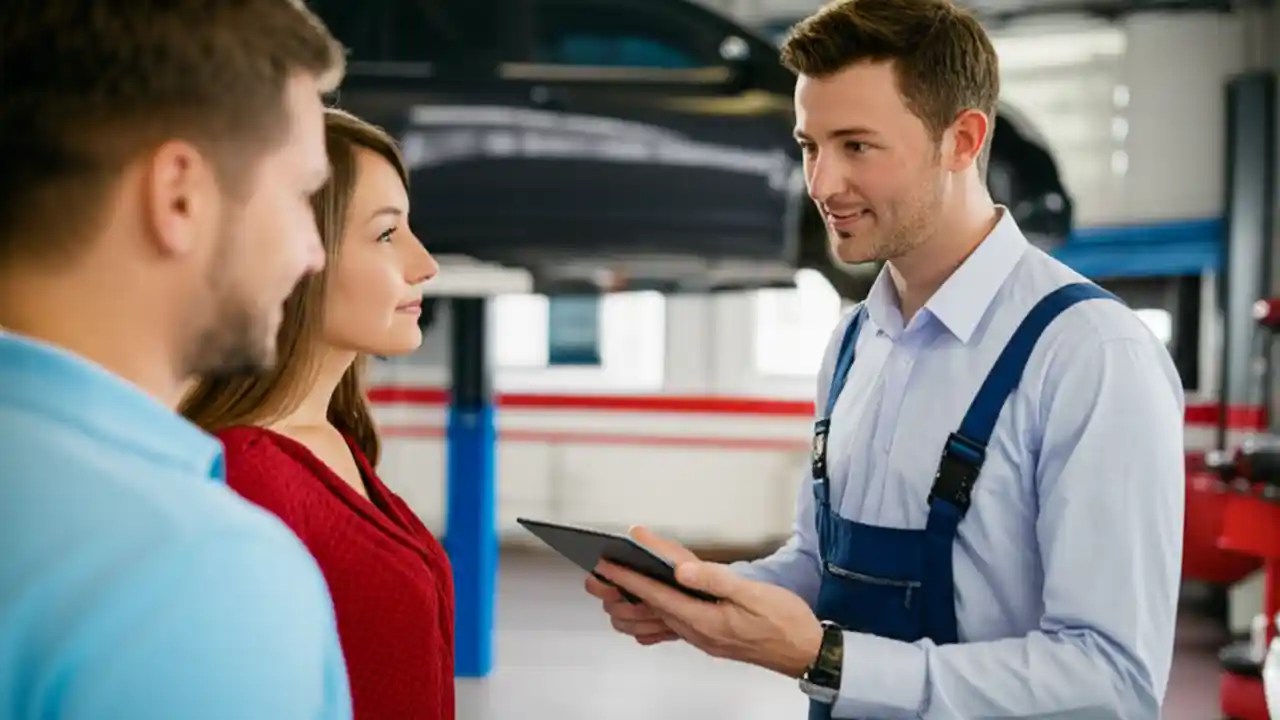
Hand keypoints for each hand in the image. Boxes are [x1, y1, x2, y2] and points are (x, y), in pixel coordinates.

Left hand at [595, 538, 822, 678]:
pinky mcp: (709, 637)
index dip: (628, 577)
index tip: (605, 563)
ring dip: (632, 605)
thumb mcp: (754, 594)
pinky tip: (646, 612)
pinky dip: (653, 618)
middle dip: (618, 592)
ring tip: (612, 587)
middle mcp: (697, 631)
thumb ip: (716, 580)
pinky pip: (671, 628)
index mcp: (704, 619)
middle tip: (595, 575)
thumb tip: (680, 570)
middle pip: (647, 610)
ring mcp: (701, 637)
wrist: (806, 651)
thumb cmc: (784, 621)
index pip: (656, 594)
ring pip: (655, 621)